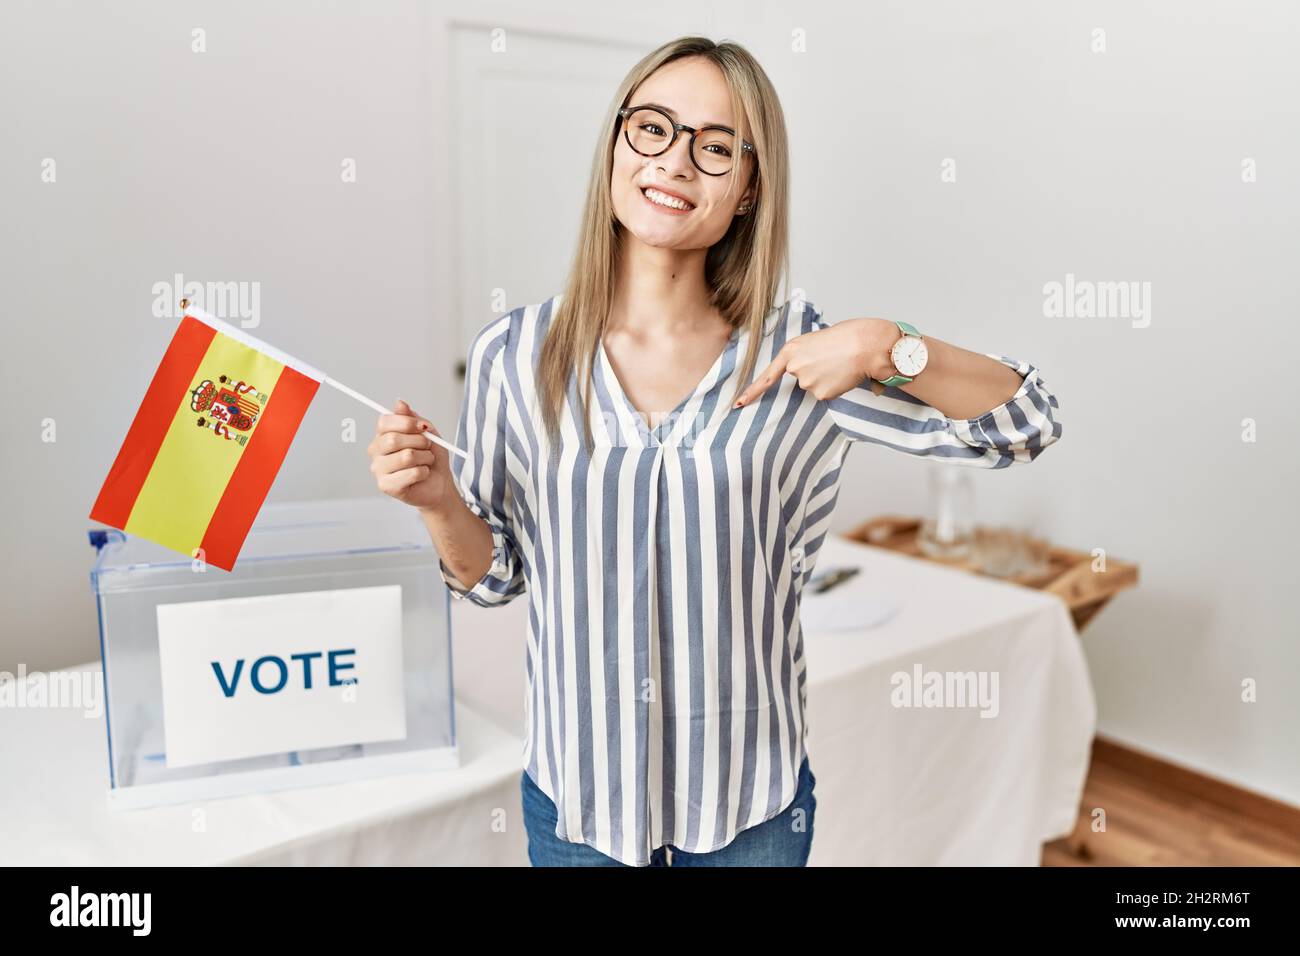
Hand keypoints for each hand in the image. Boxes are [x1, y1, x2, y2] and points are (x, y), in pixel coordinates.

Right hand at [367, 398, 452, 512]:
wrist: (440, 483)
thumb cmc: (431, 457)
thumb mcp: (426, 432)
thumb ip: (412, 418)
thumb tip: (399, 403)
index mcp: (382, 435)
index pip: (384, 422)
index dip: (406, 422)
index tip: (422, 427)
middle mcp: (376, 452)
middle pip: (393, 439)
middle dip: (419, 441)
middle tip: (427, 446)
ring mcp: (379, 470)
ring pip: (406, 456)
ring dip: (425, 458)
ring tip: (426, 462)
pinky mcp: (386, 486)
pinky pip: (412, 473)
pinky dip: (424, 472)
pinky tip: (422, 475)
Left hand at [732, 317, 897, 407]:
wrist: (863, 344)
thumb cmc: (845, 337)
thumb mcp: (815, 342)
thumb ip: (804, 358)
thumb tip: (809, 381)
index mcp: (791, 351)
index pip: (767, 376)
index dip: (752, 391)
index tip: (738, 403)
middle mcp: (794, 368)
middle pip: (800, 379)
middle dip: (814, 373)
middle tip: (830, 359)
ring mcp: (806, 382)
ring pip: (814, 387)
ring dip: (825, 380)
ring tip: (838, 364)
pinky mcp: (820, 394)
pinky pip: (825, 394)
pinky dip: (834, 387)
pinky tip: (841, 375)